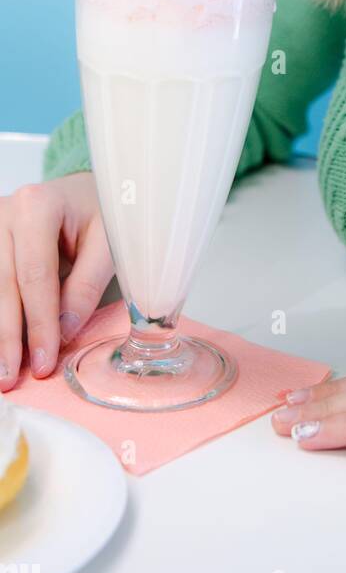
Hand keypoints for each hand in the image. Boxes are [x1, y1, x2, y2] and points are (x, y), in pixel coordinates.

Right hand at [0, 172, 112, 387]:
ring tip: (2, 372)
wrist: (82, 194)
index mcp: (38, 205)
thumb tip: (63, 333)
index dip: (38, 323)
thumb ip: (86, 286)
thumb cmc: (100, 215)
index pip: (35, 274)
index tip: (44, 362)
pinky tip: (1, 347)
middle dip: (9, 337)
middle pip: (3, 285)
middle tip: (12, 378)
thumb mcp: (108, 244)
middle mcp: (6, 212)